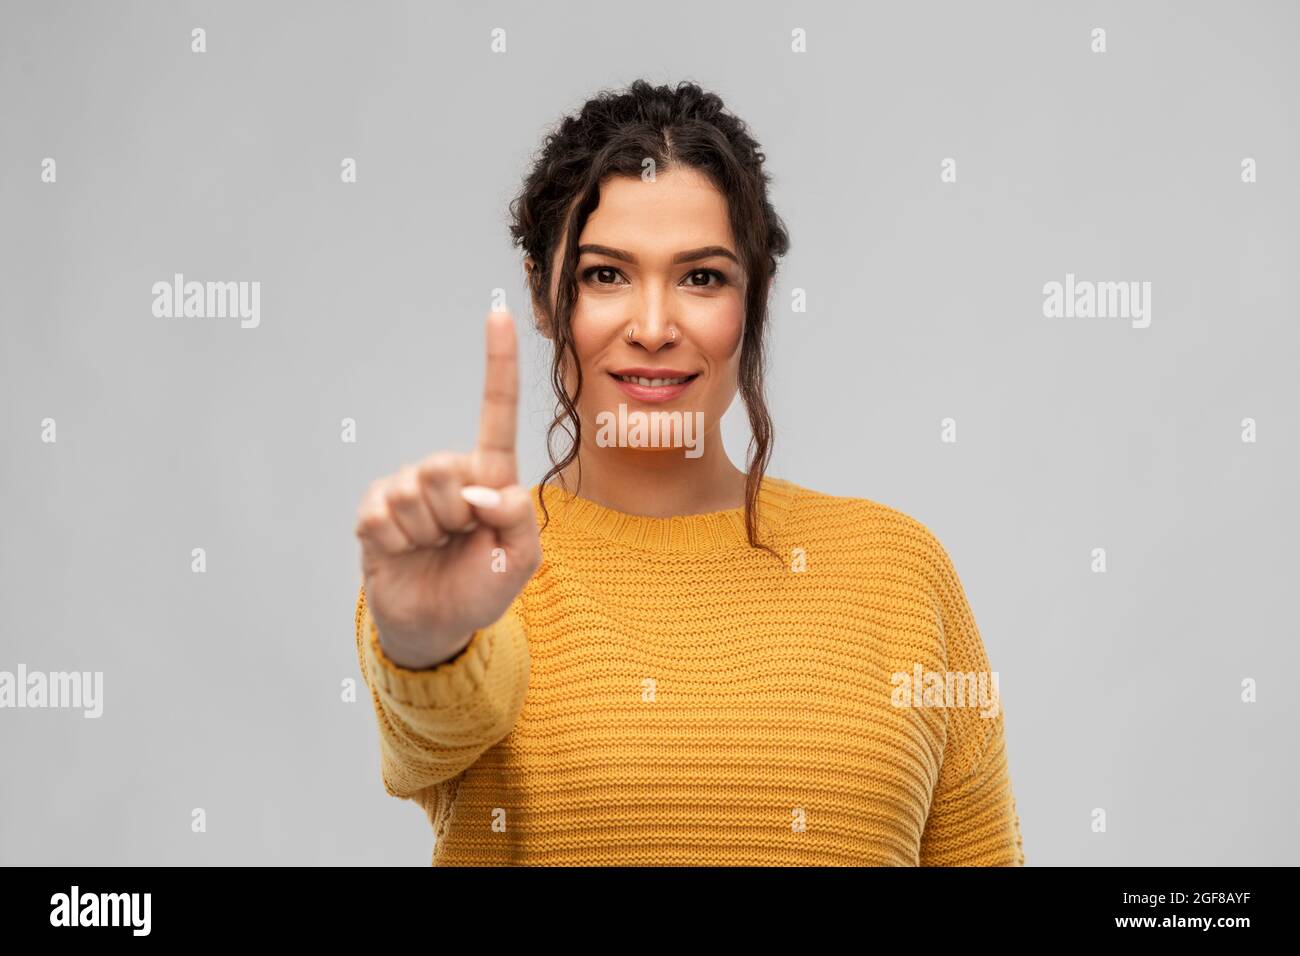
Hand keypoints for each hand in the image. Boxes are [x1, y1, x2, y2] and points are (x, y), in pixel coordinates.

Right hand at [354, 310, 540, 667]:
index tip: (497, 314)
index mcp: (490, 475)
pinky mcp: (375, 510)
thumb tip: (482, 492)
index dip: (497, 363)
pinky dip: (396, 542)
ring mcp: (408, 488)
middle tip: (457, 541)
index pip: (496, 413)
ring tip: (433, 548)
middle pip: (443, 470)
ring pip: (413, 493)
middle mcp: (448, 473)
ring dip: (426, 533)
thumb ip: (518, 519)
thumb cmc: (482, 586)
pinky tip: (404, 552)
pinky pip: (382, 515)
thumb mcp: (520, 560)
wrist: (436, 624)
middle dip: (453, 517)